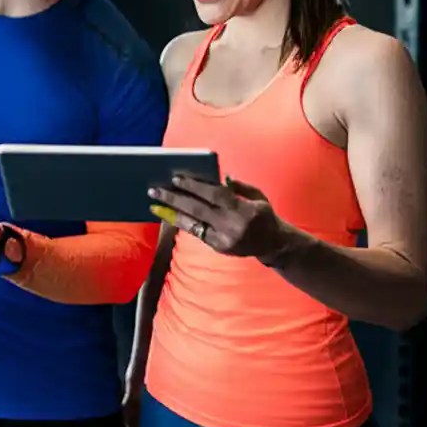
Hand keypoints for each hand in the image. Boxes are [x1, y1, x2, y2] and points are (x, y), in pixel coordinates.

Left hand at [148, 175, 289, 264]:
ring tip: (154, 205)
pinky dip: (183, 223)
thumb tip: (221, 178)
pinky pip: (197, 233)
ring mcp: (224, 239)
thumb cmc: (263, 215)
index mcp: (243, 210)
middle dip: (174, 199)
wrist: (273, 244)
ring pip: (193, 224)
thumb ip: (240, 187)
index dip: (194, 186)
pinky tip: (170, 216)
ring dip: (171, 213)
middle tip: (155, 190)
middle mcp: (232, 225)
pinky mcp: (219, 248)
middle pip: (198, 209)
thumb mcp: (258, 197)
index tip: (176, 178)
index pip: (214, 195)